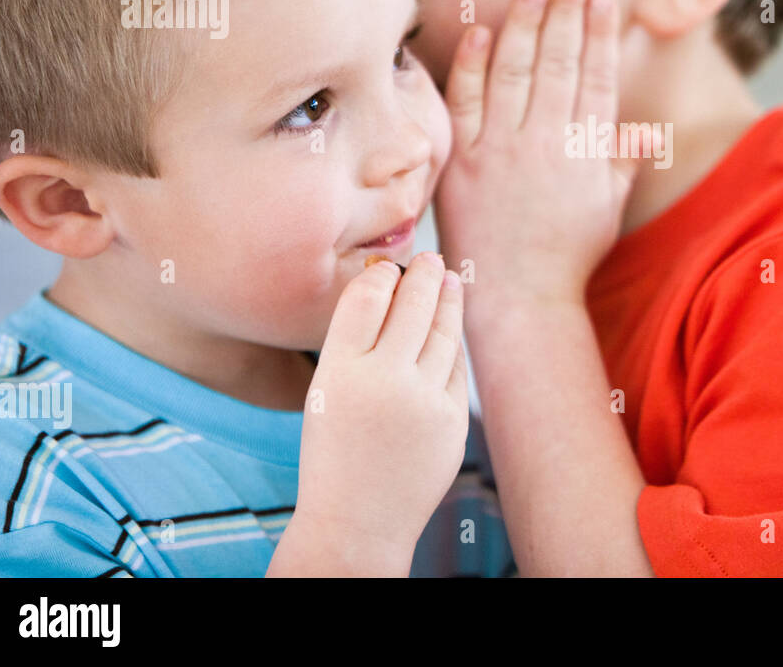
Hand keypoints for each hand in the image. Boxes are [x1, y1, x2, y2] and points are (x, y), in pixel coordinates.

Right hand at [271, 254, 467, 575]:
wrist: (357, 523)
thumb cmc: (335, 451)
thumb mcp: (327, 393)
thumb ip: (354, 344)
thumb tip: (392, 288)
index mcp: (337, 372)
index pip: (365, 301)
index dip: (382, 277)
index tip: (391, 266)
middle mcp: (382, 382)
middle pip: (412, 307)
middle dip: (425, 276)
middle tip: (430, 258)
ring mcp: (423, 402)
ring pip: (442, 334)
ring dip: (448, 301)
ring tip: (450, 281)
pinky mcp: (452, 422)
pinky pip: (455, 369)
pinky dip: (452, 346)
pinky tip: (450, 330)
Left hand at [435, 0, 635, 314]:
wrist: (516, 297)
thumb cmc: (567, 254)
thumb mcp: (606, 208)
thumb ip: (622, 163)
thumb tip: (645, 131)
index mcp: (585, 152)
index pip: (596, 77)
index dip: (600, 32)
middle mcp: (545, 142)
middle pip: (558, 61)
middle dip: (565, 10)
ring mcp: (501, 149)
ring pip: (514, 70)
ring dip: (524, 23)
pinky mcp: (464, 161)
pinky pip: (466, 102)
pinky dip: (472, 64)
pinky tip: (481, 31)